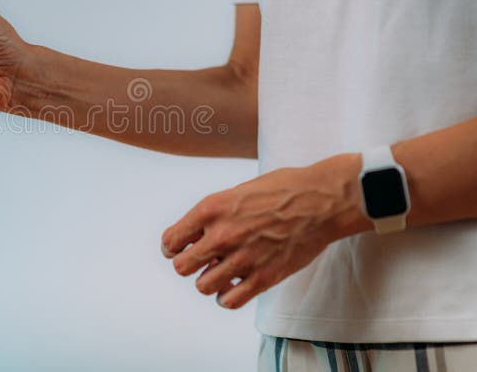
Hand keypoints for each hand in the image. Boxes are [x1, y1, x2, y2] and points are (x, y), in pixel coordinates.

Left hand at [161, 153, 368, 308]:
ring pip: (202, 286)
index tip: (182, 247)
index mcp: (211, 208)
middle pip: (182, 267)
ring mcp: (242, 258)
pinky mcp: (263, 277)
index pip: (170, 240)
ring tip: (221, 271)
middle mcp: (222, 234)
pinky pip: (229, 301)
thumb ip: (213, 214)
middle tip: (201, 260)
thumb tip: (195, 234)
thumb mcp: (237, 191)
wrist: (321, 200)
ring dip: (209, 280)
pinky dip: (227, 297)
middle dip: (188, 263)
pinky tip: (234, 287)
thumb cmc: (281, 189)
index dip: (173, 246)